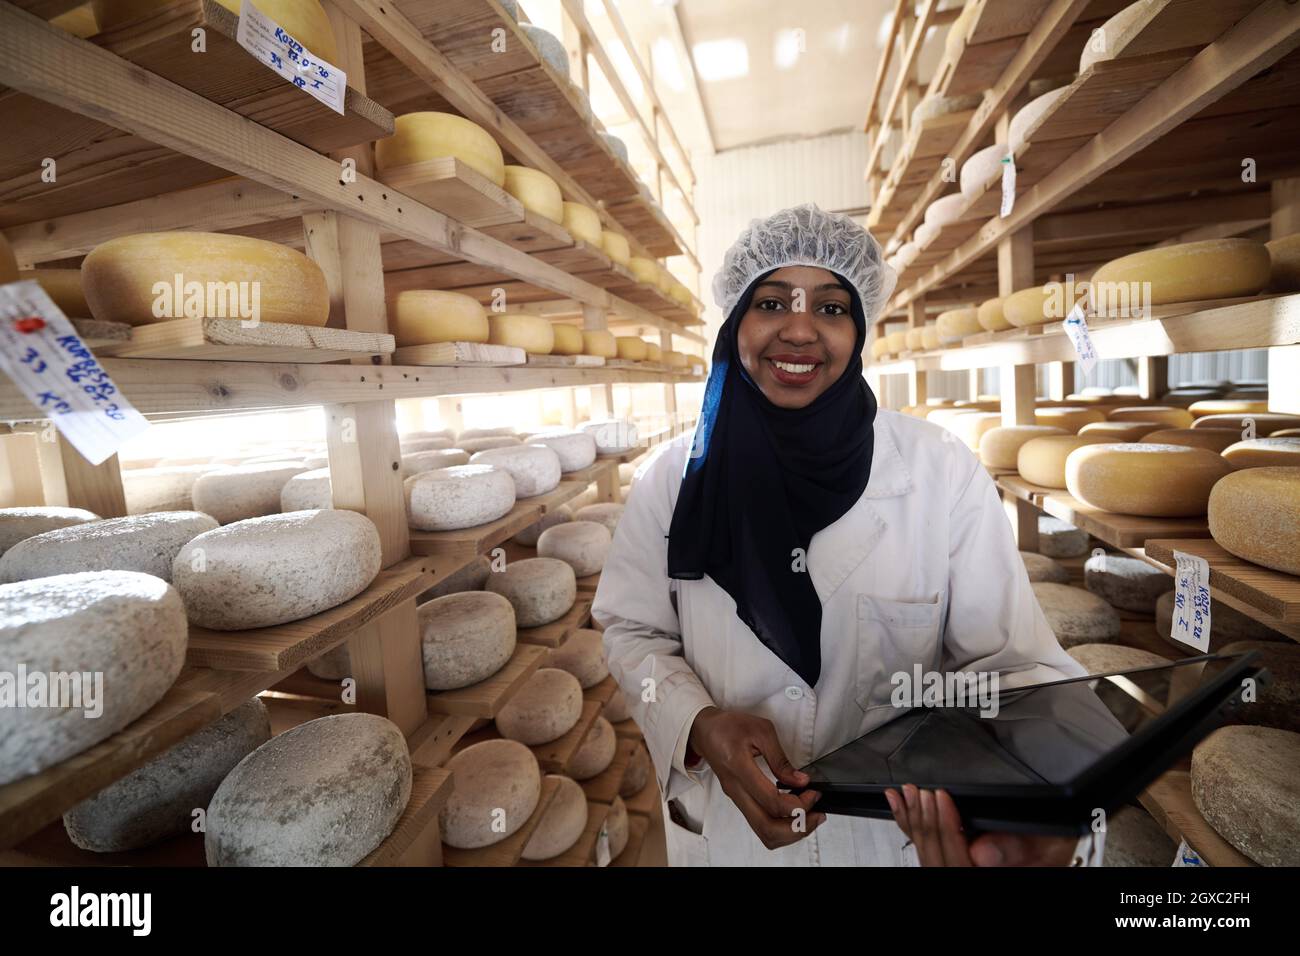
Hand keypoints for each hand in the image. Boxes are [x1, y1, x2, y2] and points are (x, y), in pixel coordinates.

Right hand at [688, 707, 824, 849]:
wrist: (704, 731)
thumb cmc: (729, 726)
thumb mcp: (761, 730)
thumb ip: (780, 759)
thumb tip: (800, 781)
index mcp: (739, 769)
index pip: (771, 801)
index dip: (797, 803)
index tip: (812, 792)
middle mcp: (736, 790)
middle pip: (767, 828)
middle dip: (797, 828)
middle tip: (816, 815)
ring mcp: (736, 798)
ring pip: (763, 832)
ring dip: (789, 832)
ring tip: (808, 817)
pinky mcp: (739, 800)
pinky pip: (760, 824)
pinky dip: (780, 826)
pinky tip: (793, 812)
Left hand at [885, 785, 1078, 865]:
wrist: (1052, 848)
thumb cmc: (1052, 844)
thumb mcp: (1051, 843)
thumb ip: (1020, 846)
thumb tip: (983, 852)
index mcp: (994, 877)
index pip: (959, 862)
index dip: (946, 829)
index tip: (942, 797)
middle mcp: (969, 876)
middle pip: (937, 859)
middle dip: (926, 822)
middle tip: (922, 792)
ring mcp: (958, 867)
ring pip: (926, 856)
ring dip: (913, 822)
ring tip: (907, 794)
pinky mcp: (950, 858)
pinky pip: (924, 849)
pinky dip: (908, 824)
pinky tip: (899, 804)